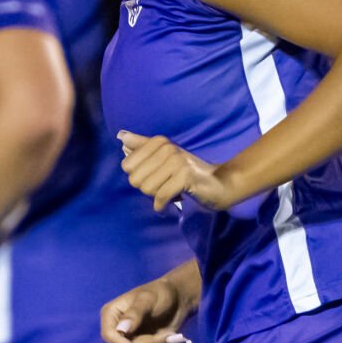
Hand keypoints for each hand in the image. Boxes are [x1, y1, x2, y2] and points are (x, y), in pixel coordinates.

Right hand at [100, 275, 196, 342]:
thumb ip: (135, 314)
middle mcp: (118, 331)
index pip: (109, 335)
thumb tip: (120, 331)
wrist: (179, 298)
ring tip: (182, 340)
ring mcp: (130, 342)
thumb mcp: (148, 299)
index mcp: (112, 314)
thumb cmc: (161, 293)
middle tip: (178, 336)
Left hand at [118, 130, 239, 211]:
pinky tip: (166, 205)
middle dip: (147, 189)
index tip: (153, 177)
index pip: (127, 165)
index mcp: (159, 142)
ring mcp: (177, 161)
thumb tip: (121, 136)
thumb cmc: (188, 172)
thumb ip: (142, 146)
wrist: (220, 184)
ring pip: (147, 188)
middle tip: (163, 187)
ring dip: (157, 197)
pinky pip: (161, 196)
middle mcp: (167, 148)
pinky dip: (162, 205)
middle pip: (135, 179)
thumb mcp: (164, 157)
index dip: (138, 177)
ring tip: (170, 192)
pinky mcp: (186, 176)